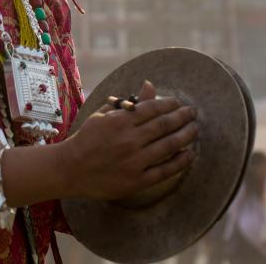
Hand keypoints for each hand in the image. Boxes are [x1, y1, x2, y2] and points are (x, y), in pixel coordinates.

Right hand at [58, 80, 197, 200]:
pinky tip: (190, 154)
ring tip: (195, 129)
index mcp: (121, 121)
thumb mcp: (104, 114)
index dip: (170, 104)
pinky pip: (165, 170)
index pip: (153, 108)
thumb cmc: (87, 138)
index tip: (179, 103)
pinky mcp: (136, 181)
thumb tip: (149, 85)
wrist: (70, 169)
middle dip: (183, 117)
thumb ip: (128, 102)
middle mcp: (130, 139)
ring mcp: (134, 161)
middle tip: (193, 113)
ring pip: (169, 146)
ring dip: (186, 135)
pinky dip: (180, 162)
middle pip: (165, 125)